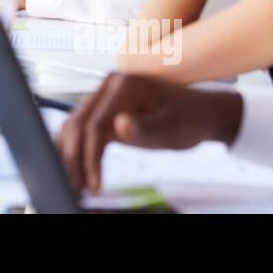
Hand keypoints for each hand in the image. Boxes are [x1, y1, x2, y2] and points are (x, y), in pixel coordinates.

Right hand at [57, 73, 243, 193]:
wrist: (201, 112)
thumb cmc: (190, 118)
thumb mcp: (171, 127)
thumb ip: (144, 127)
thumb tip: (118, 125)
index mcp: (123, 84)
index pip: (95, 123)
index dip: (90, 156)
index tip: (94, 184)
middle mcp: (108, 86)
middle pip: (77, 123)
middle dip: (74, 158)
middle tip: (78, 188)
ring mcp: (104, 97)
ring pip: (74, 126)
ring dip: (71, 154)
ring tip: (76, 183)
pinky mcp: (105, 110)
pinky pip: (82, 128)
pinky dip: (77, 148)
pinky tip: (76, 168)